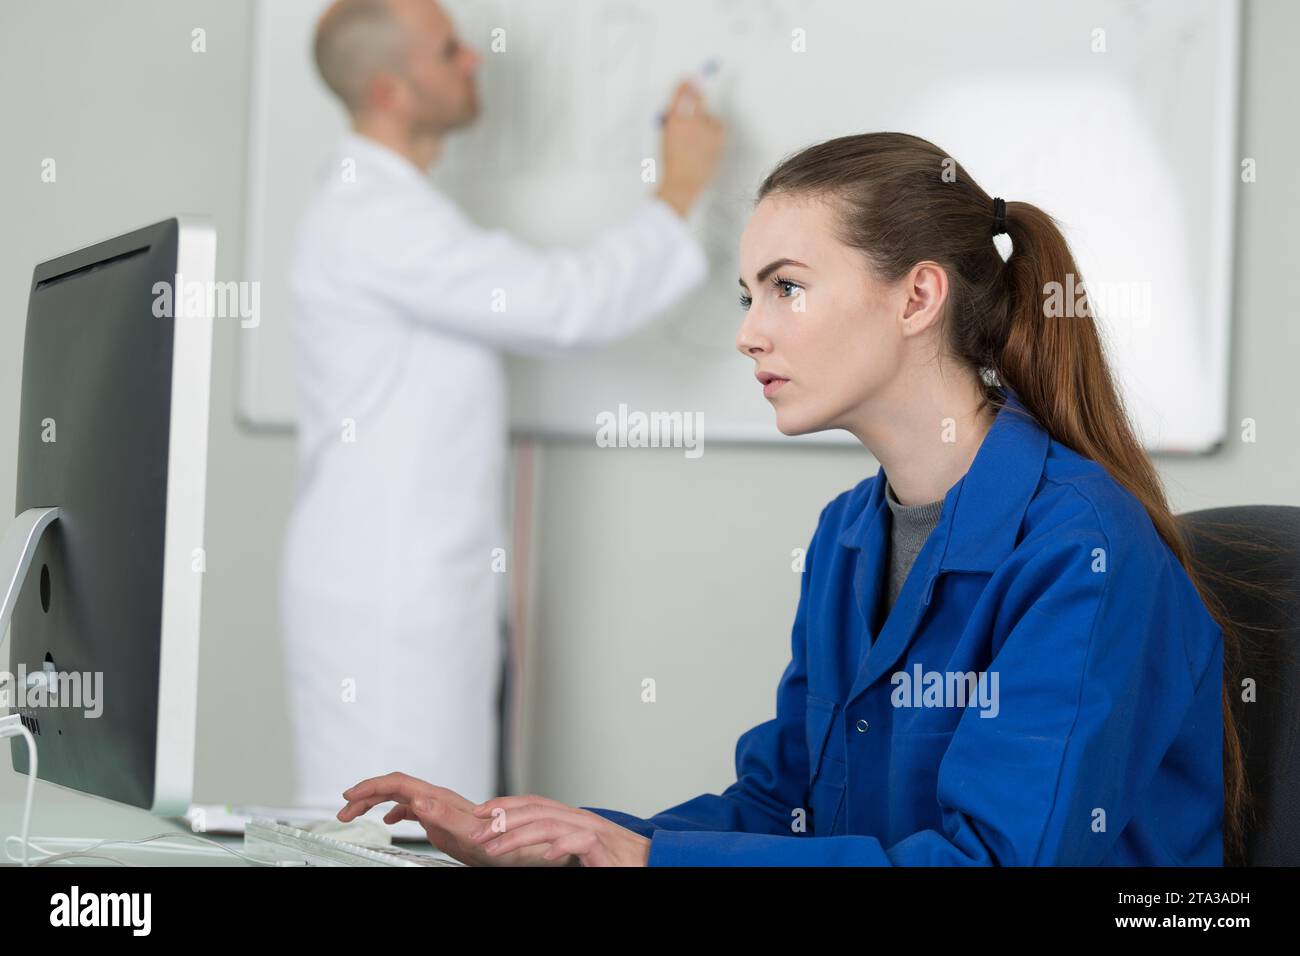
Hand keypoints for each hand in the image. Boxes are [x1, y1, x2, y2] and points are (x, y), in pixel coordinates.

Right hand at [337, 772, 574, 866]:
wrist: (518, 846)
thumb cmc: (498, 844)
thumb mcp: (468, 833)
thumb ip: (442, 816)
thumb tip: (417, 800)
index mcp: (439, 799)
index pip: (397, 783)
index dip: (369, 787)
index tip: (347, 796)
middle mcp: (438, 798)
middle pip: (394, 786)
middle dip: (365, 794)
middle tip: (342, 809)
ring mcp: (441, 806)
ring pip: (401, 795)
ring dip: (376, 801)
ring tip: (355, 814)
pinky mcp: (445, 816)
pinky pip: (412, 807)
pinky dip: (394, 810)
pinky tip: (392, 820)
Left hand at [469, 794, 651, 866]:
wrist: (655, 864)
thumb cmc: (618, 862)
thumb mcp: (580, 851)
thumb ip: (558, 844)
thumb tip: (531, 849)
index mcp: (572, 817)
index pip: (533, 803)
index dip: (504, 805)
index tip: (479, 813)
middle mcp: (580, 818)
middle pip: (535, 808)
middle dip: (501, 818)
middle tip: (477, 832)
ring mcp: (594, 830)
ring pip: (549, 823)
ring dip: (518, 835)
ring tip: (495, 848)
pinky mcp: (605, 847)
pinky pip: (580, 840)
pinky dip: (559, 846)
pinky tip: (544, 856)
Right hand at [655, 79, 724, 217]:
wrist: (682, 183)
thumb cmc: (673, 164)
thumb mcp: (666, 138)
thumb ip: (674, 120)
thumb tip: (683, 108)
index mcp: (673, 120)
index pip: (680, 92)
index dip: (685, 84)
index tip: (688, 80)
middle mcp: (689, 120)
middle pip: (698, 97)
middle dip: (698, 95)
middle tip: (698, 95)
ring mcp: (705, 128)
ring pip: (710, 116)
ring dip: (706, 122)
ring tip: (698, 141)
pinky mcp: (717, 137)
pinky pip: (719, 127)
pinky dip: (716, 132)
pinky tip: (708, 145)